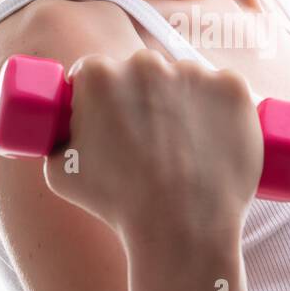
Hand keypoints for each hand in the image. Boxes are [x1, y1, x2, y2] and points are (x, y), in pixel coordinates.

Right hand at [41, 49, 262, 254]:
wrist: (183, 227)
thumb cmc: (117, 205)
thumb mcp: (59, 173)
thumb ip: (56, 140)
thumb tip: (60, 129)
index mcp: (97, 75)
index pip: (95, 74)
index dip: (101, 97)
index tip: (112, 119)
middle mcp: (144, 62)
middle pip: (142, 73)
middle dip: (143, 98)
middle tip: (151, 140)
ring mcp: (193, 71)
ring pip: (186, 80)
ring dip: (184, 102)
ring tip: (186, 150)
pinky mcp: (233, 87)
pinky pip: (226, 89)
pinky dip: (223, 109)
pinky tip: (216, 139)